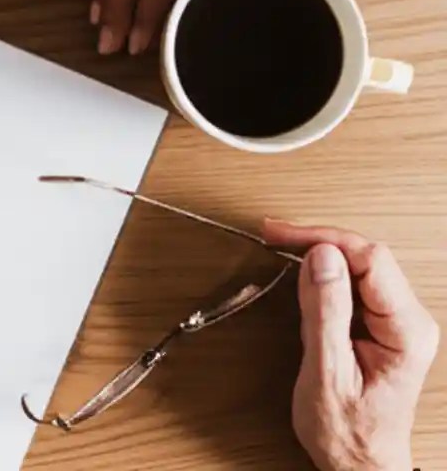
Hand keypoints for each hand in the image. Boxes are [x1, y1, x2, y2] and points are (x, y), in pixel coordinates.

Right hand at [262, 219, 439, 470]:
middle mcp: (410, 321)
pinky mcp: (383, 325)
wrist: (361, 465)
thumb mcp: (327, 373)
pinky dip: (324, 273)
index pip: (371, 259)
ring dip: (320, 253)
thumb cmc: (348, 433)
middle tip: (273, 235)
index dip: (324, 239)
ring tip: (281, 246)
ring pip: (360, 266)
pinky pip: (356, 284)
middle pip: (367, 256)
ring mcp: (398, 322)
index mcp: (406, 331)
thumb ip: (325, 312)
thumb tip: (321, 257)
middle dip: (318, 240)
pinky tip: (301, 272)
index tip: (282, 236)